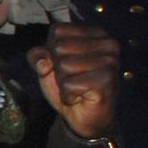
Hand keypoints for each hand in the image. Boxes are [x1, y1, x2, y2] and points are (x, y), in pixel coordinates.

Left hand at [31, 22, 120, 140]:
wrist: (82, 116)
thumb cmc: (68, 85)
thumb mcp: (46, 65)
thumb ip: (37, 55)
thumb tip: (43, 62)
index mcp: (96, 33)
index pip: (57, 31)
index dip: (52, 51)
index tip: (66, 63)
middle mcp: (108, 43)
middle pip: (59, 47)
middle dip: (58, 68)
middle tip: (74, 78)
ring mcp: (110, 61)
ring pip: (64, 65)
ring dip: (64, 83)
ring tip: (78, 87)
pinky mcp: (107, 80)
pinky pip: (70, 84)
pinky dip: (69, 95)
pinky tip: (82, 97)